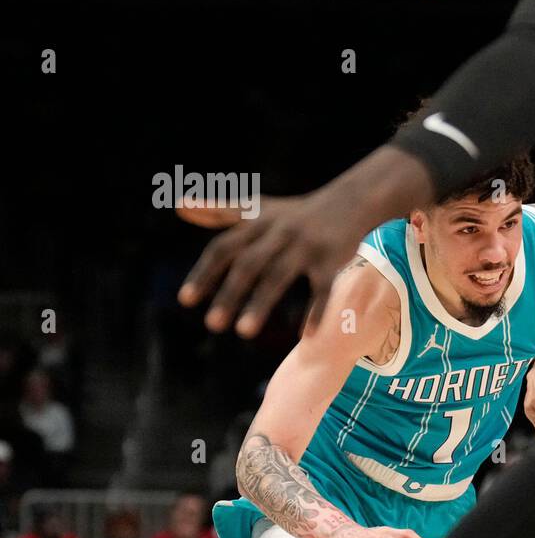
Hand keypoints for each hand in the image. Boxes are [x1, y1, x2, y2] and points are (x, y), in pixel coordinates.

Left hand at [177, 146, 432, 338]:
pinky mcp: (333, 260)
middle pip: (249, 264)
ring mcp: (307, 247)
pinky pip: (322, 289)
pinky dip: (315, 311)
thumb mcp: (258, 209)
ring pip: (279, 276)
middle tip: (212, 325)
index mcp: (258, 223)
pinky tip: (304, 336)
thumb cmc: (298, 213)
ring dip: (260, 304)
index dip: (204, 273)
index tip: (186, 301)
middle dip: (229, 293)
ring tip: (243, 332)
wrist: (352, 201)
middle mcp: (280, 233)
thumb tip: (178, 204)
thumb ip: (219, 210)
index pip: (224, 248)